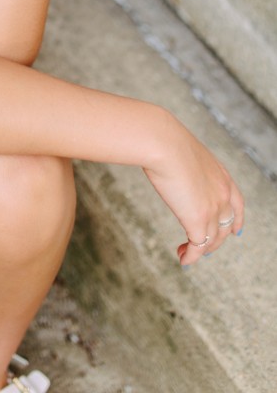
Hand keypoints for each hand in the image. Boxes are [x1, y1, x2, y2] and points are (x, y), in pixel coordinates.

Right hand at [143, 117, 244, 265]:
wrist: (163, 143)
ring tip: (185, 253)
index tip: (235, 232)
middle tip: (202, 247)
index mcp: (221, 175)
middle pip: (225, 226)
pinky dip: (191, 256)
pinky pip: (197, 246)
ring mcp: (212, 209)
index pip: (237, 204)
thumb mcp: (183, 152)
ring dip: (200, 250)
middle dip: (215, 240)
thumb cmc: (165, 141)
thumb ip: (183, 162)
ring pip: (212, 239)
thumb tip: (166, 160)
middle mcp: (222, 194)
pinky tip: (182, 259)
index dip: (237, 220)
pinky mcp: (197, 220)